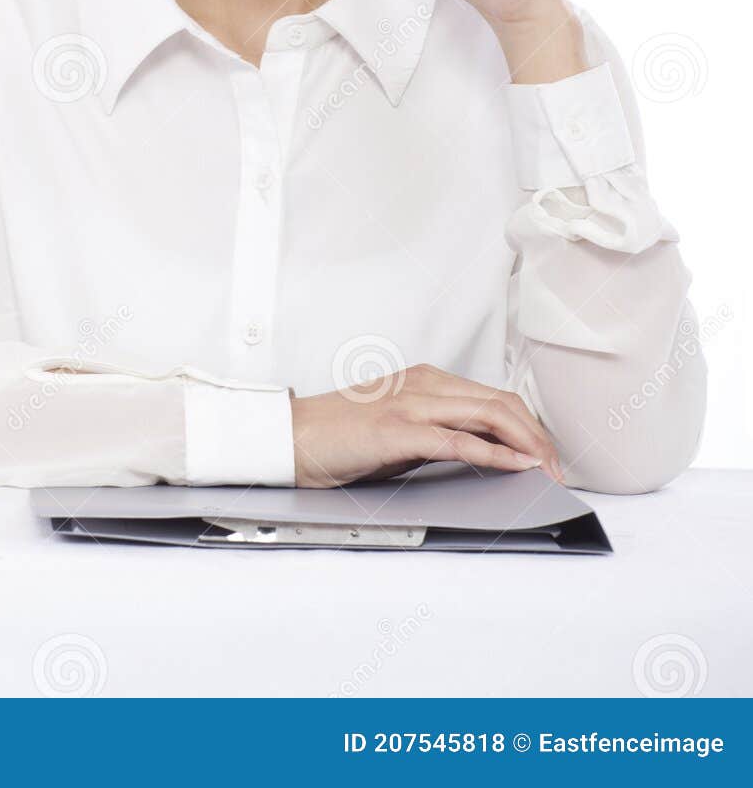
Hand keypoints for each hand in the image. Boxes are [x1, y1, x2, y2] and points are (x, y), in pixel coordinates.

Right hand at [290, 362, 565, 487]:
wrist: (291, 438)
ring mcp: (411, 403)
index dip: (528, 425)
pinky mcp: (398, 430)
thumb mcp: (398, 429)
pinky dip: (496, 454)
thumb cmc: (338, 437)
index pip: (493, 396)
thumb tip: (480, 454)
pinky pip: (460, 440)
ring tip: (547, 470)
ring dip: (527, 444)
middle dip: (538, 435)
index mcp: (425, 380)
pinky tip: (517, 467)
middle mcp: (424, 384)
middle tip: (557, 467)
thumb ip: (436, 433)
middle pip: (501, 401)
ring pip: (489, 413)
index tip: (546, 454)